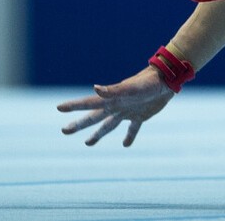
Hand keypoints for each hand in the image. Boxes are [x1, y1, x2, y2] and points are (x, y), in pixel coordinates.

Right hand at [56, 66, 173, 146]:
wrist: (166, 80)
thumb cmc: (147, 83)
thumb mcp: (130, 88)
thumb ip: (113, 90)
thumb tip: (95, 88)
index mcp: (111, 99)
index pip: (88, 104)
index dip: (73, 106)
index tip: (59, 108)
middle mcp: (116, 106)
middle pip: (94, 117)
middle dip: (79, 125)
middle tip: (64, 131)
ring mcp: (127, 111)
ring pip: (108, 125)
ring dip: (98, 134)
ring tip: (87, 143)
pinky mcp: (140, 116)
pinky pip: (132, 129)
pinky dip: (129, 137)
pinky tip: (125, 145)